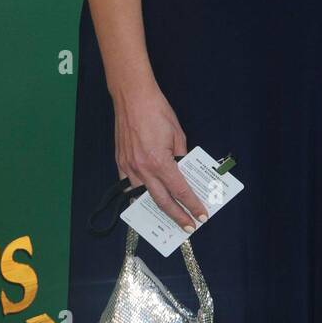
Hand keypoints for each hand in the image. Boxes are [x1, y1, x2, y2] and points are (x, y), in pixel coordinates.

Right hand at [112, 82, 208, 229]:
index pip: (180, 190)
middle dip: (177, 215)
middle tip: (188, 225)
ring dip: (158, 207)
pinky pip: (128, 185)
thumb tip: (184, 170)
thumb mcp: (177, 134)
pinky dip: (137, 194)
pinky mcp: (120, 161)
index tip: (201, 215)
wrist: (132, 97)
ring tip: (169, 215)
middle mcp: (142, 169)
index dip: (192, 205)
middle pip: (162, 201)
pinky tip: (145, 198)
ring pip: (144, 196)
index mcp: (160, 162)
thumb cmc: (156, 111)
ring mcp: (129, 167)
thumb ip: (181, 155)